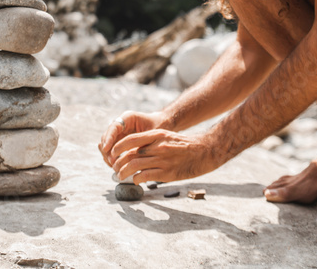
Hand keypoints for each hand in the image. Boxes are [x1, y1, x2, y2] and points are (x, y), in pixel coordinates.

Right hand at [98, 110, 165, 167]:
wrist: (164, 125)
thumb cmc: (161, 127)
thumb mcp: (154, 132)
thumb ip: (143, 140)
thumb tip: (132, 153)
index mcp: (128, 118)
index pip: (114, 127)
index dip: (108, 138)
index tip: (106, 148)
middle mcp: (121, 125)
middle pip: (106, 136)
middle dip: (107, 150)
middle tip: (112, 162)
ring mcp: (119, 133)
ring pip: (107, 144)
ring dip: (108, 156)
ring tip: (115, 166)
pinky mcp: (120, 142)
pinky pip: (112, 150)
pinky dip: (112, 158)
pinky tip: (117, 166)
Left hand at [109, 129, 223, 183]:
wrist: (205, 151)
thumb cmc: (184, 145)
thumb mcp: (166, 136)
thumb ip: (151, 142)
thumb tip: (133, 151)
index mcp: (157, 135)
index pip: (130, 140)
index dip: (117, 148)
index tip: (112, 154)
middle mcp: (158, 146)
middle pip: (130, 155)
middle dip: (118, 163)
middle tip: (115, 168)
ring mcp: (162, 160)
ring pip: (134, 166)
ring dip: (124, 172)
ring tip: (120, 176)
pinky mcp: (167, 173)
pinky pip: (145, 176)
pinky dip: (136, 179)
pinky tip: (136, 180)